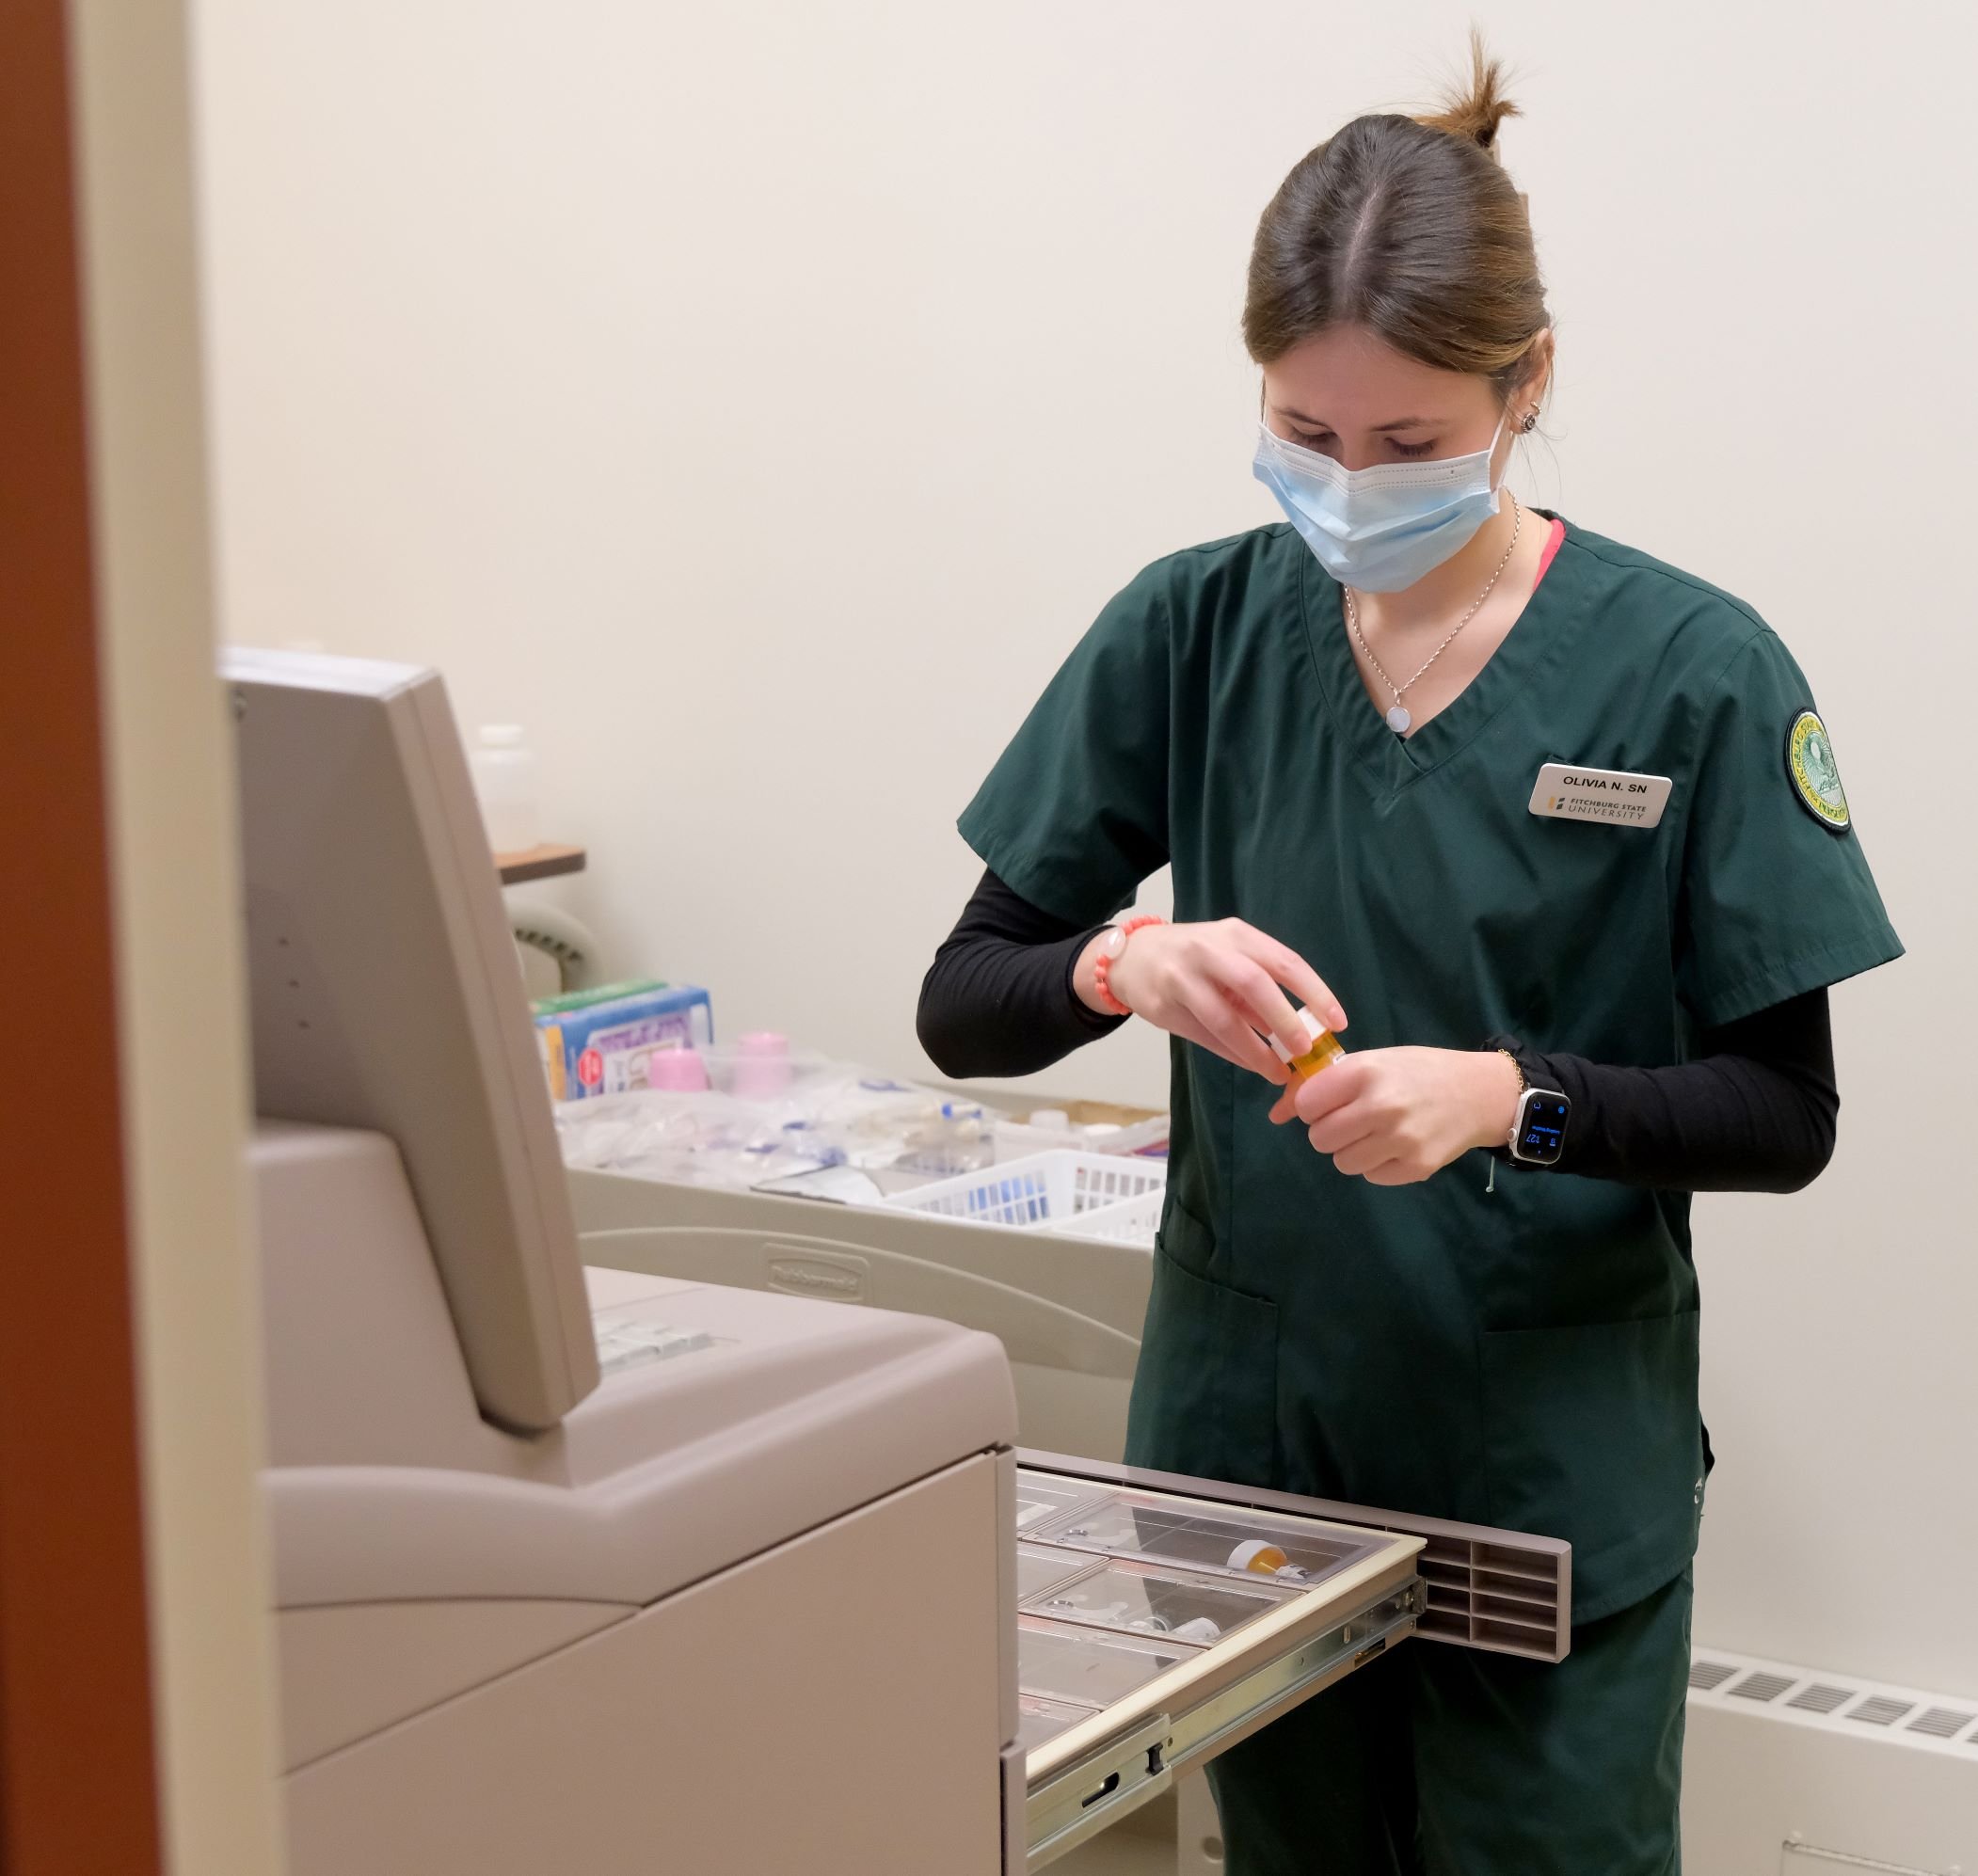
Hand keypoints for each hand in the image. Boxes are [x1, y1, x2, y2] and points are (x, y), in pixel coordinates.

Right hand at [1080, 918, 1347, 1084]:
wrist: (1131, 957)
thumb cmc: (1194, 957)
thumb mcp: (1230, 955)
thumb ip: (1262, 985)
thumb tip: (1302, 1029)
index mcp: (1237, 935)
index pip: (1285, 962)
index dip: (1315, 993)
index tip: (1337, 1022)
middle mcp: (1210, 950)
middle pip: (1255, 984)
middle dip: (1284, 1020)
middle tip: (1304, 1051)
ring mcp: (1183, 976)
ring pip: (1225, 1018)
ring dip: (1255, 1050)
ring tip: (1277, 1072)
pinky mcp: (1163, 1004)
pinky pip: (1204, 1035)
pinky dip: (1232, 1053)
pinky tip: (1251, 1064)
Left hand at [1268, 1047, 1521, 1184]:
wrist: (1477, 1092)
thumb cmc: (1416, 1071)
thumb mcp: (1370, 1063)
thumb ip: (1321, 1086)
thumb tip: (1274, 1115)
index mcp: (1364, 1072)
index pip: (1307, 1104)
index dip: (1314, 1106)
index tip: (1331, 1102)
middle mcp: (1381, 1106)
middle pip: (1319, 1138)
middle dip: (1330, 1130)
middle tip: (1353, 1120)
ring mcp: (1400, 1140)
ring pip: (1342, 1162)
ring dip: (1351, 1150)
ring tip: (1375, 1132)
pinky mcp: (1415, 1167)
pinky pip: (1370, 1176)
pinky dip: (1376, 1164)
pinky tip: (1395, 1145)